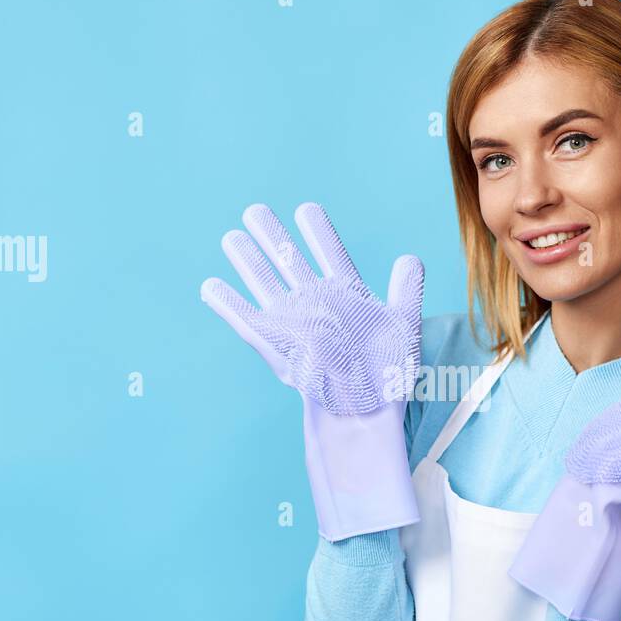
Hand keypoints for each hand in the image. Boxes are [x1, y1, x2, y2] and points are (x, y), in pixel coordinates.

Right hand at [200, 202, 425, 540]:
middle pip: (287, 259)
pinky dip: (227, 303)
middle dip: (270, 234)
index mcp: (345, 294)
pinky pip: (245, 318)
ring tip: (231, 237)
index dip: (317, 230)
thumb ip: (407, 289)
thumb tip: (410, 258)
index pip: (328, 252)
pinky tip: (210, 286)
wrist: (363, 411)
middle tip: (254, 209)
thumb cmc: (386, 373)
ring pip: (263, 282)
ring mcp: (292, 321)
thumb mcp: (404, 325)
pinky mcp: (273, 342)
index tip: (306, 209)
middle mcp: (314, 303)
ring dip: (246, 260)